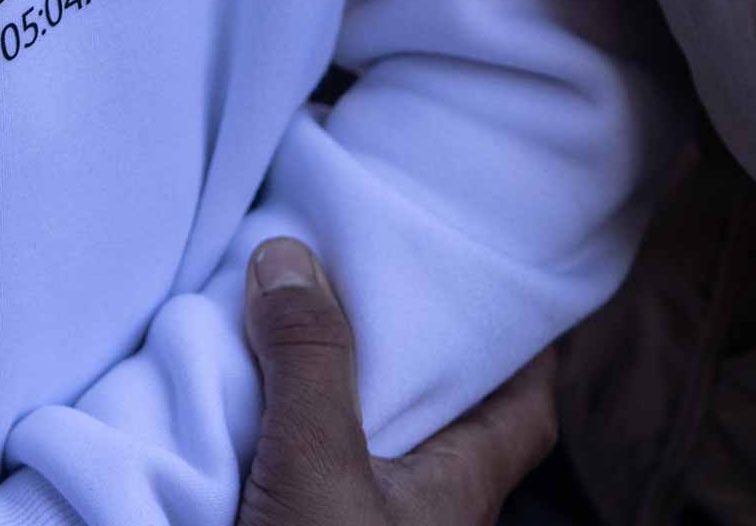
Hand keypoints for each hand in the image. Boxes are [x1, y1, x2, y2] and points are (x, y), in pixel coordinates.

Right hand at [240, 238, 555, 525]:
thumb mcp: (320, 463)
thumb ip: (311, 360)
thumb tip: (288, 257)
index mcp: (459, 486)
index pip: (523, 406)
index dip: (521, 347)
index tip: (500, 283)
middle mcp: (420, 505)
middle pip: (432, 407)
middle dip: (398, 342)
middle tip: (362, 267)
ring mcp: (358, 518)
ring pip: (355, 430)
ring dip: (322, 378)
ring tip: (283, 309)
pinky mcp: (294, 525)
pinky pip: (294, 460)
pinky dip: (269, 421)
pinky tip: (231, 389)